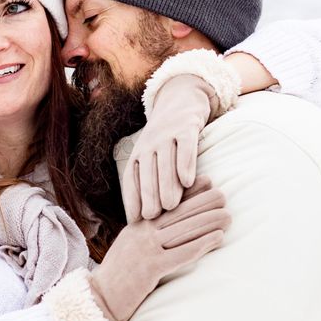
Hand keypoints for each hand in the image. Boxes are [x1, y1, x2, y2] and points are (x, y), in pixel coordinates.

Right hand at [90, 177, 229, 320]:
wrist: (99, 298)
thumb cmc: (119, 275)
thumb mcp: (131, 246)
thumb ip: (148, 233)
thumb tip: (172, 225)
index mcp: (137, 225)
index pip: (166, 203)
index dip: (189, 191)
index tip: (208, 181)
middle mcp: (141, 232)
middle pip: (178, 212)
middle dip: (203, 202)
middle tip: (224, 194)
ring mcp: (146, 248)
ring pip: (183, 229)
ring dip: (209, 221)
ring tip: (228, 215)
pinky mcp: (151, 267)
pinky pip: (182, 253)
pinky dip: (202, 244)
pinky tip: (218, 238)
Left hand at [123, 72, 214, 221]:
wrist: (181, 100)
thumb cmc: (166, 140)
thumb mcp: (153, 156)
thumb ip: (151, 180)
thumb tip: (148, 217)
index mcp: (138, 153)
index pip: (131, 179)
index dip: (131, 199)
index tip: (134, 220)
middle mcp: (149, 144)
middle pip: (147, 173)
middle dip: (148, 196)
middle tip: (152, 218)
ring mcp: (167, 135)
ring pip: (165, 163)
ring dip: (167, 185)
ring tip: (170, 206)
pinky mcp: (187, 127)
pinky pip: (186, 148)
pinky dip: (186, 164)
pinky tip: (189, 182)